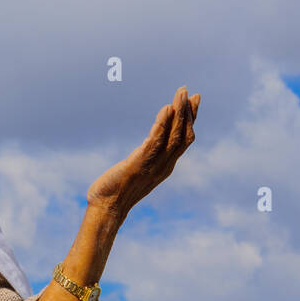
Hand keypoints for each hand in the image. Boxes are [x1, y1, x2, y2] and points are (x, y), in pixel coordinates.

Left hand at [86, 85, 199, 220]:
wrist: (106, 207)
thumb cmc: (116, 189)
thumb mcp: (137, 170)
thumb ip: (145, 158)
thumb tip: (145, 148)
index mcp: (165, 166)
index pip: (184, 140)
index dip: (190, 120)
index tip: (193, 101)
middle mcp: (165, 165)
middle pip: (184, 136)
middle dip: (189, 113)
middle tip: (190, 92)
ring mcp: (154, 165)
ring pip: (174, 136)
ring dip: (179, 113)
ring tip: (180, 93)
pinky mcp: (140, 163)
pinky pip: (156, 140)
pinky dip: (163, 123)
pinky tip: (166, 108)